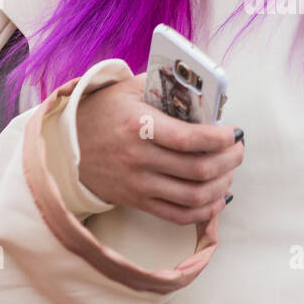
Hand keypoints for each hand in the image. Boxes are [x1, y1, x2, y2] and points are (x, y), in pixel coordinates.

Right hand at [76, 71, 243, 224]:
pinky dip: (204, 211)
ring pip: (193, 196)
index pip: (190, 139)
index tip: (234, 132)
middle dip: (229, 160)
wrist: (65, 144)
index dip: (220, 138)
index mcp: (139, 126)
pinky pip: (178, 216)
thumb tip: (207, 94)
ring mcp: (138, 185)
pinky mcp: (137, 202)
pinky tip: (217, 198)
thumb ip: (166, 87)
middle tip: (238, 149)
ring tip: (229, 172)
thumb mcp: (130, 88)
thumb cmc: (103, 110)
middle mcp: (139, 159)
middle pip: (198, 170)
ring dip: (221, 186)